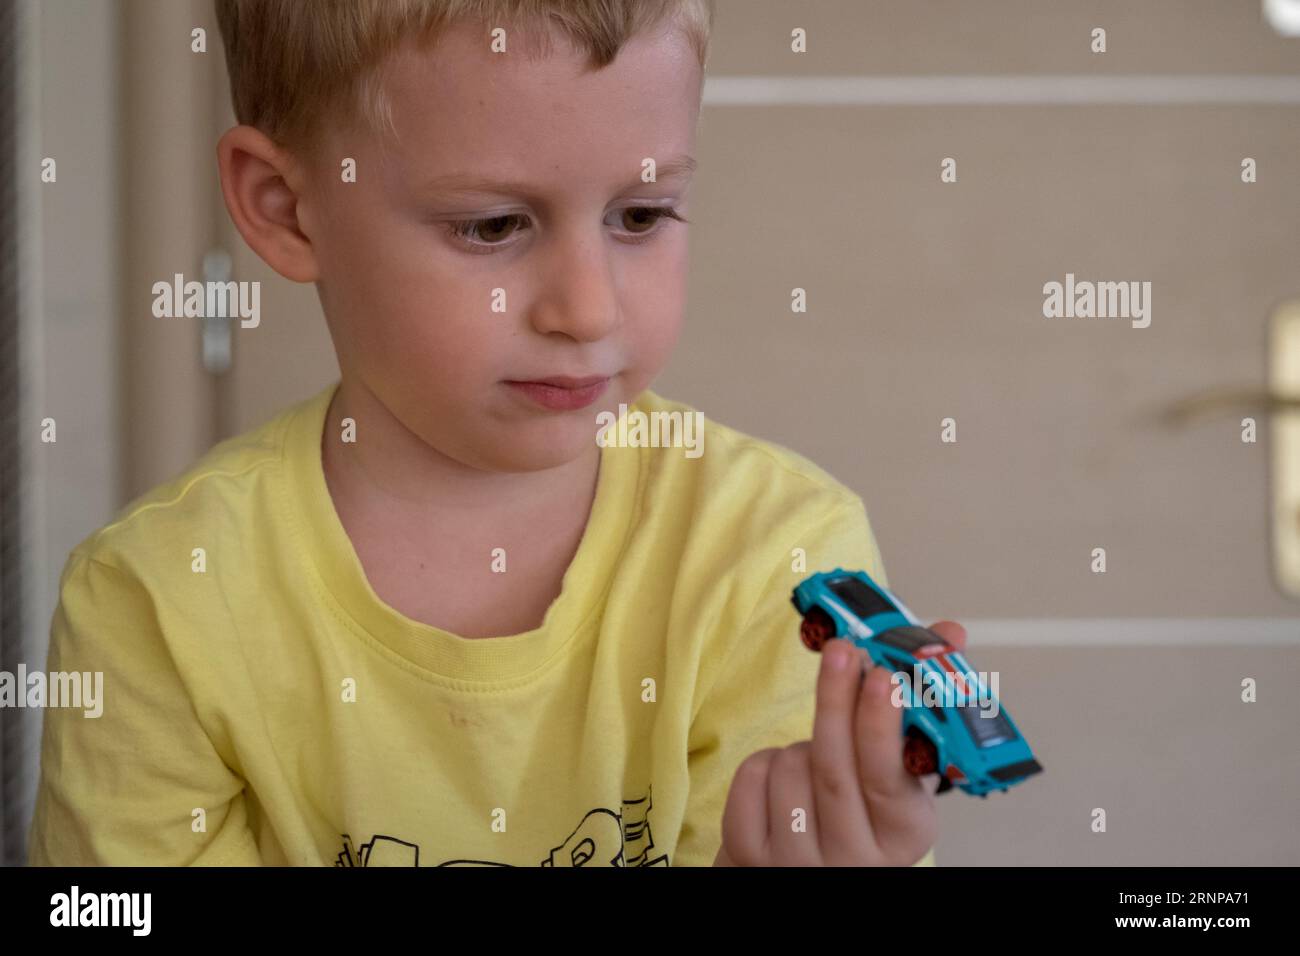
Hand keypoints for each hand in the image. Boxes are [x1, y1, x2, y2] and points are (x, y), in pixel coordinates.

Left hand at [714, 620, 967, 865]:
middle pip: (835, 769)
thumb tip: (948, 633)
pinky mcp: (751, 855)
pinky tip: (784, 774)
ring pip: (790, 768)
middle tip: (842, 651)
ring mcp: (798, 862)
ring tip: (817, 752)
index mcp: (904, 835)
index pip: (887, 779)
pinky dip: (765, 762)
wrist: (815, 864)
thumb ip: (926, 702)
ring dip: (799, 741)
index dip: (882, 726)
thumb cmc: (866, 808)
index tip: (884, 676)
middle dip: (837, 701)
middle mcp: (853, 859)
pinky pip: (752, 780)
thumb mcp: (907, 770)